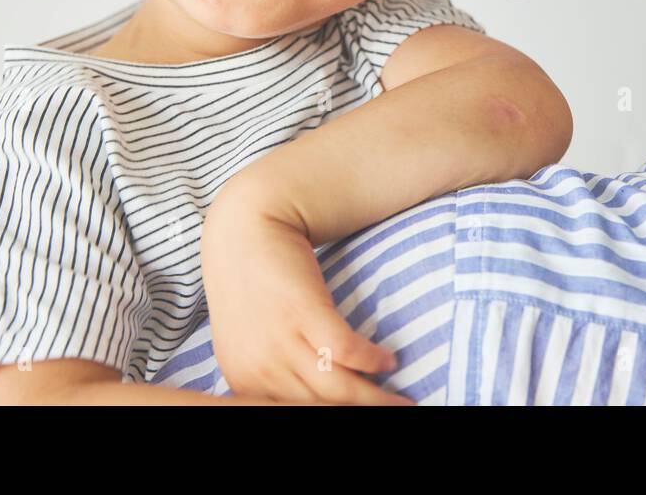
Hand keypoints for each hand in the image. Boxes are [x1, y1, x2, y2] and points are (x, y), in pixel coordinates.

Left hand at [201, 190, 411, 404]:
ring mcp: (282, 340)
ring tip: (401, 402)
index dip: (329, 419)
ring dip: (374, 399)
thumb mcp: (248, 340)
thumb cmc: (249, 283)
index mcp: (244, 379)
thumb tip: (304, 397)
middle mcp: (261, 367)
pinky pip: (346, 352)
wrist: (246, 227)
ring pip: (337, 389)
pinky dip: (371, 361)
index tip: (357, 418)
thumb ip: (268, 374)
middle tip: (394, 414)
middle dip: (359, 413)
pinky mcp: (305, 311)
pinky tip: (387, 360)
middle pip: (320, 408)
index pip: (293, 416)